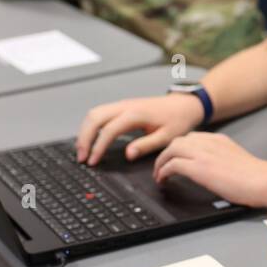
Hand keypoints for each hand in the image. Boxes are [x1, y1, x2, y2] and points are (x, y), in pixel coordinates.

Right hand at [75, 93, 203, 164]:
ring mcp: (122, 104)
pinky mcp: (121, 106)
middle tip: (82, 158)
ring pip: (94, 113)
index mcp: (136, 114)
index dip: (98, 147)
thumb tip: (128, 155)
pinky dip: (90, 125)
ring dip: (84, 131)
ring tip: (83, 150)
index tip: (93, 161)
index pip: (108, 130)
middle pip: (94, 118)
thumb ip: (146, 145)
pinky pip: (99, 113)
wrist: (184, 105)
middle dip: (84, 138)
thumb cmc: (177, 120)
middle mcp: (125, 106)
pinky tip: (90, 139)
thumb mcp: (167, 137)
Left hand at [151, 132, 266, 206]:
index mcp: (220, 140)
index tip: (175, 158)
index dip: (179, 148)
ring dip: (161, 162)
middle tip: (162, 167)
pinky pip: (172, 164)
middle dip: (166, 153)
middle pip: (178, 141)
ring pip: (171, 149)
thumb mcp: (237, 162)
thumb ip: (223, 160)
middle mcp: (210, 143)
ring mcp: (204, 154)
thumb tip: (215, 171)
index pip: (192, 138)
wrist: (265, 181)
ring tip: (159, 175)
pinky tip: (164, 180)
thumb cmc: (258, 178)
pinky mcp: (199, 167)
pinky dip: (164, 171)